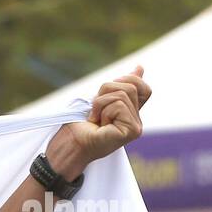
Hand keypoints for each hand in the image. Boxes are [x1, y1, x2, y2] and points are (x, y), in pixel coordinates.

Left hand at [47, 64, 149, 178]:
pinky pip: (118, 105)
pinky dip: (103, 112)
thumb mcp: (99, 100)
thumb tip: (140, 67)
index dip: (127, 81)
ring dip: (100, 103)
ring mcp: (136, 127)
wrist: (69, 145)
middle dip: (105, 92)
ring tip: (95, 119)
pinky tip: (99, 126)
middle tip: (95, 111)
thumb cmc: (79, 126)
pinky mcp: (132, 131)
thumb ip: (120, 87)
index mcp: (131, 113)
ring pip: (122, 94)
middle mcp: (136, 120)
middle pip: (130, 87)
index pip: (142, 87)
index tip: (105, 92)